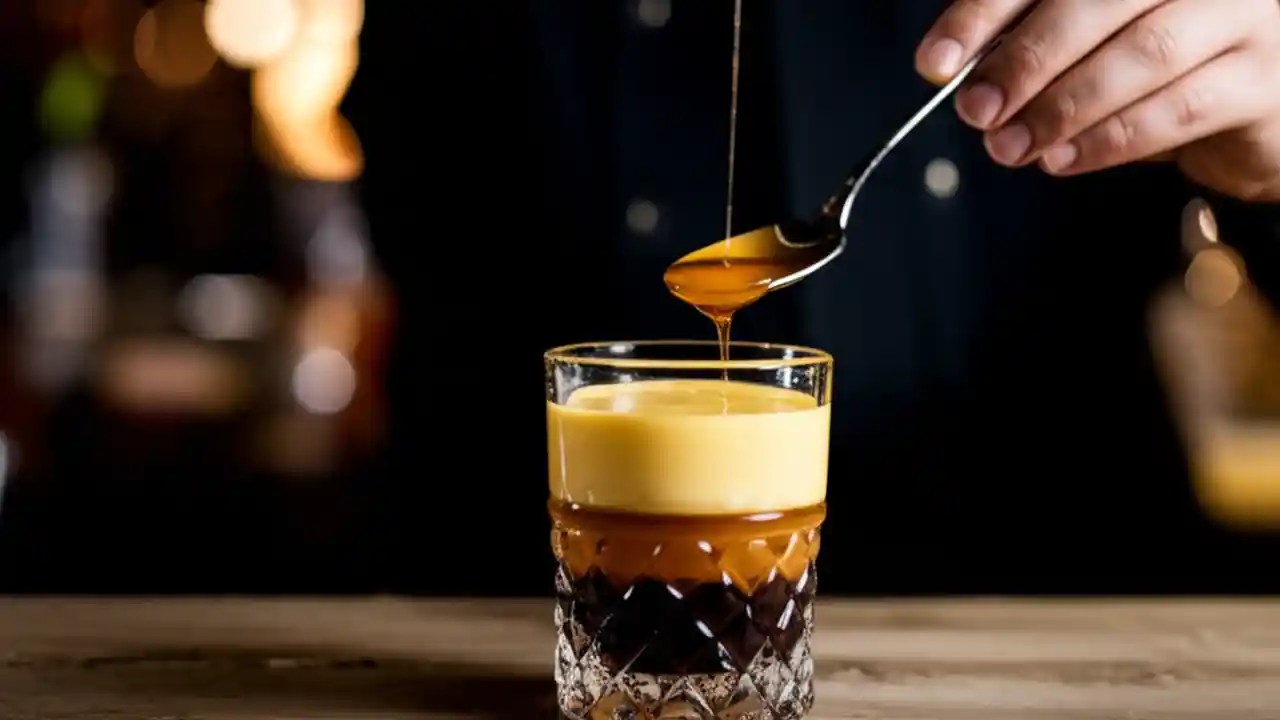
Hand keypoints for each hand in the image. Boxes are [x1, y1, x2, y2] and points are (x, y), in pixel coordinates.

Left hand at [915, 0, 1279, 202]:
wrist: (1256, 104)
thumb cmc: (1163, 65)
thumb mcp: (1091, 42)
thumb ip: (1033, 43)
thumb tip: (960, 73)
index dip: (984, 13)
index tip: (936, 63)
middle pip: (1096, 1)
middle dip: (1023, 62)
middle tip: (977, 111)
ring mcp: (1244, 16)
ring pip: (1142, 55)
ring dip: (1062, 108)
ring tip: (1011, 146)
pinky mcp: (1262, 79)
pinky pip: (1179, 108)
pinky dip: (1109, 139)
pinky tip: (1063, 159)